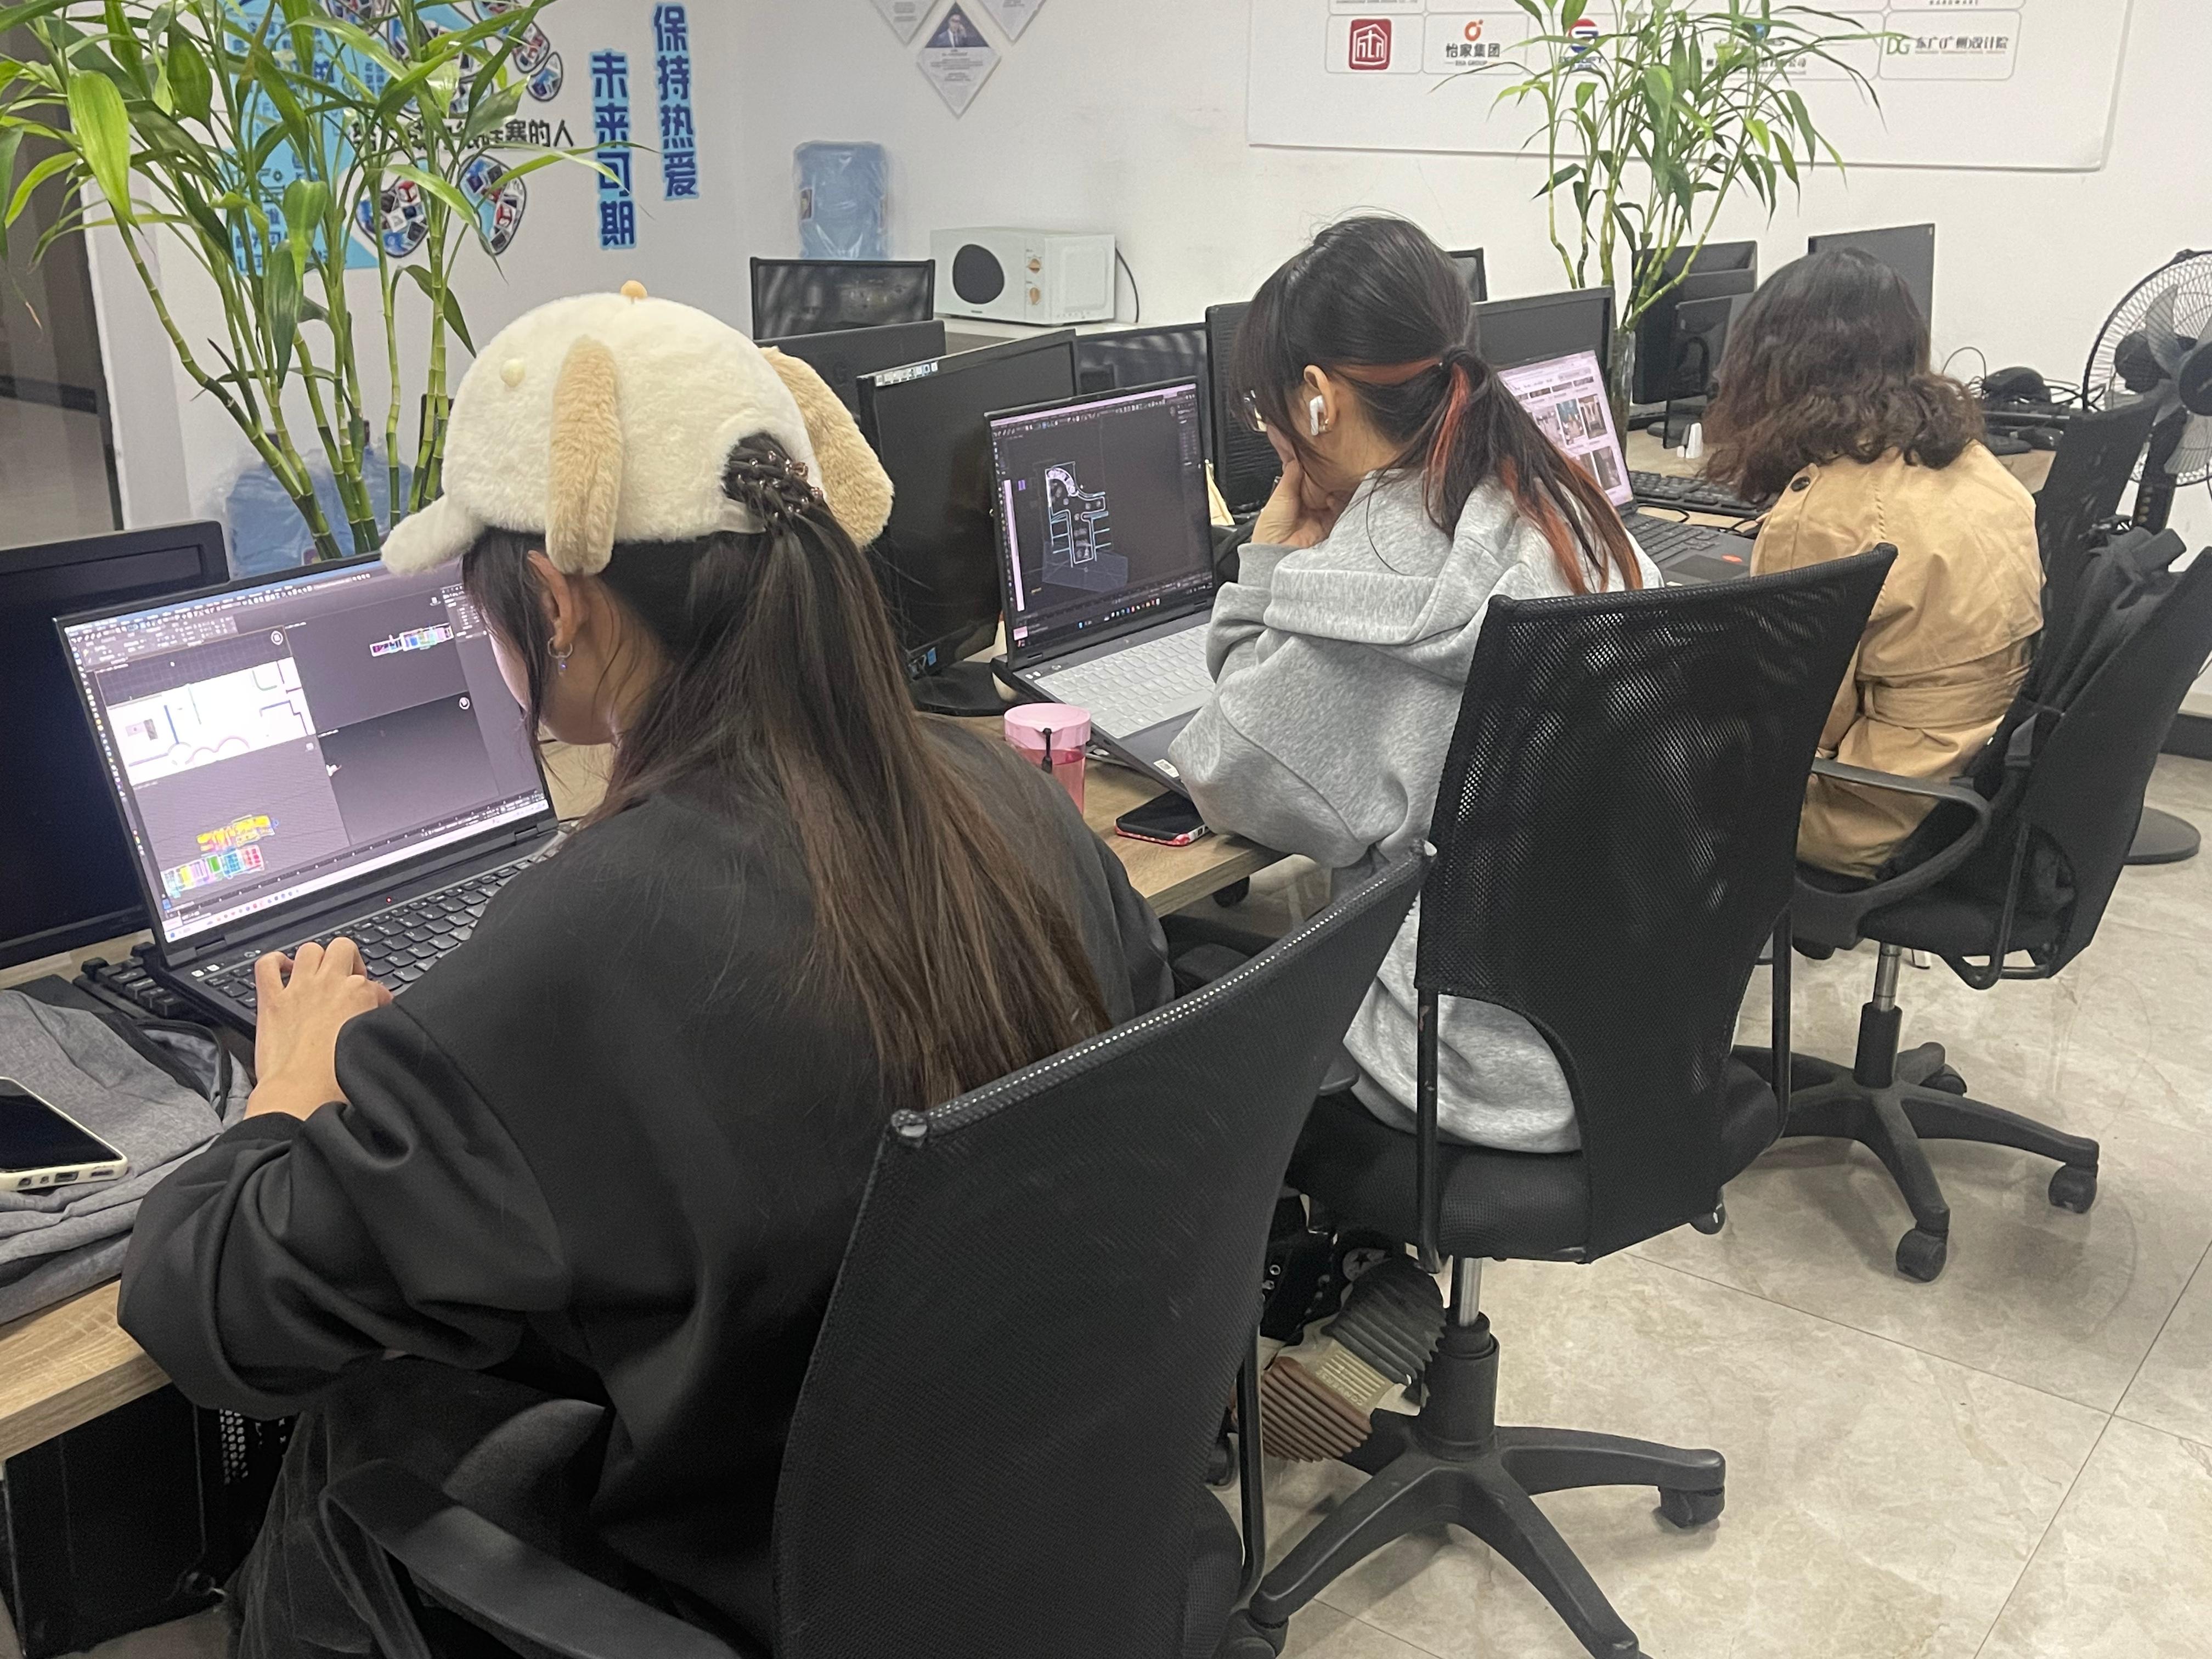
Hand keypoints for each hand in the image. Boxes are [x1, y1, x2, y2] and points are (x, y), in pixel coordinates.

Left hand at [245, 939, 392, 1119]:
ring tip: (317, 977)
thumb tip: (378, 1017)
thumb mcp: (372, 1047)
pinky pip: (267, 965)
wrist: (301, 1096)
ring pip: (309, 950)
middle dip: (348, 961)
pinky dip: (274, 963)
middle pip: (343, 948)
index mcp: (360, 994)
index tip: (373, 1012)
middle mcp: (330, 984)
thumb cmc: (336, 1081)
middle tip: (347, 983)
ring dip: (315, 960)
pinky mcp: (272, 1000)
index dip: (377, 1000)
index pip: (377, 986)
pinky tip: (282, 970)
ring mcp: (298, 989)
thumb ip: (377, 1024)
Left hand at [1252, 453, 1348, 551]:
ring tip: (1333, 479)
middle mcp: (1310, 504)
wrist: (1276, 552)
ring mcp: (1321, 515)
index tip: (1317, 453)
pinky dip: (1340, 502)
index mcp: (1295, 496)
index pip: (1309, 477)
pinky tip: (1332, 497)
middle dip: (1328, 475)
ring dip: (1336, 487)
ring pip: (1335, 495)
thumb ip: (1291, 475)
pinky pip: (1341, 510)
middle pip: (1325, 485)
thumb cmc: (1271, 528)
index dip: (1313, 466)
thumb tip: (1297, 456)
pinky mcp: (1330, 525)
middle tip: (1329, 465)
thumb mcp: (1280, 494)